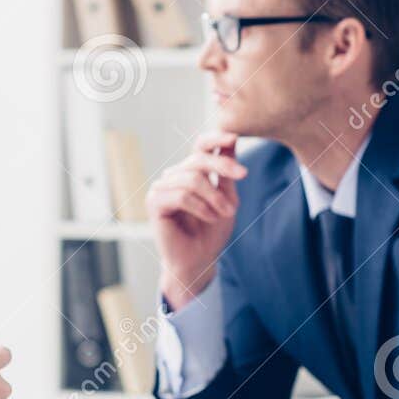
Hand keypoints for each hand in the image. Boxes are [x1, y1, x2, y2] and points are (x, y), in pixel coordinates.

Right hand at [148, 130, 245, 307]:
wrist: (199, 261)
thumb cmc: (212, 232)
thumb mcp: (227, 198)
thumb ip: (226, 173)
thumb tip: (231, 140)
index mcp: (191, 172)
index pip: (199, 146)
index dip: (215, 138)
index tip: (234, 137)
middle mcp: (174, 176)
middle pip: (199, 159)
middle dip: (223, 166)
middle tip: (243, 175)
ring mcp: (161, 188)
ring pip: (192, 178)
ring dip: (214, 196)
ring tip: (226, 213)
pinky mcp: (155, 202)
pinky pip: (182, 195)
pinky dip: (201, 207)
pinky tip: (211, 217)